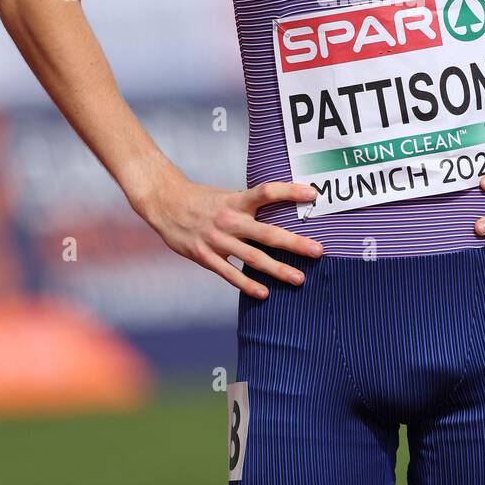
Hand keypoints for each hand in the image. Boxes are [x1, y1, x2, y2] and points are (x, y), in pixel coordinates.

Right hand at [139, 172, 322, 297]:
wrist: (165, 203)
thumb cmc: (204, 201)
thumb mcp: (228, 197)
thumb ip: (251, 208)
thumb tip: (283, 215)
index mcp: (237, 201)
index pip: (267, 192)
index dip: (290, 191)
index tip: (313, 194)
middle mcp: (229, 220)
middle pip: (267, 232)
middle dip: (294, 243)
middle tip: (318, 251)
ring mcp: (217, 240)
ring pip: (253, 257)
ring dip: (277, 269)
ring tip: (299, 279)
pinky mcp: (205, 256)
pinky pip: (229, 274)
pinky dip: (247, 284)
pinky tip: (264, 293)